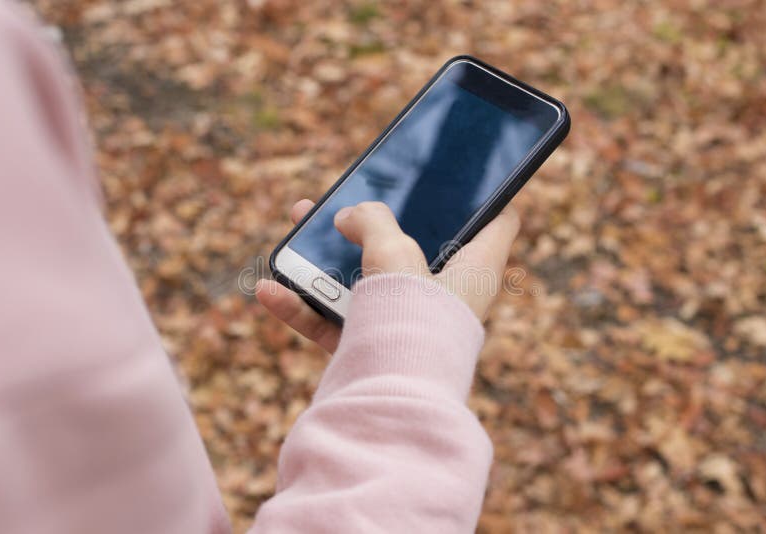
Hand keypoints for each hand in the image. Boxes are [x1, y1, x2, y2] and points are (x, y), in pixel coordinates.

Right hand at [256, 200, 519, 352]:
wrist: (395, 404)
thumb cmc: (412, 319)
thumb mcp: (396, 253)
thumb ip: (373, 222)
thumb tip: (348, 216)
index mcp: (474, 270)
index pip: (497, 223)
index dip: (485, 196)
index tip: (460, 178)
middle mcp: (445, 297)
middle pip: (414, 247)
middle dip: (373, 221)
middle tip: (348, 199)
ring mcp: (407, 324)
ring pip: (367, 281)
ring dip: (326, 257)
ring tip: (296, 227)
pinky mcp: (374, 350)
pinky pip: (338, 323)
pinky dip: (305, 307)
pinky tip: (268, 290)